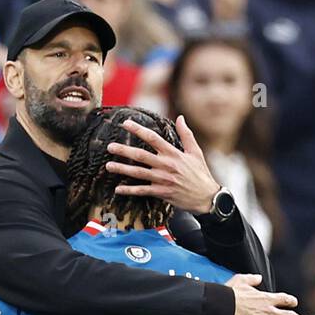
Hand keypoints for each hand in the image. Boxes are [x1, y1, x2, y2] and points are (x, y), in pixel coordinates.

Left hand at [105, 113, 219, 214]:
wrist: (206, 197)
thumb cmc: (200, 174)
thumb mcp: (195, 152)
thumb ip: (186, 134)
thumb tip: (180, 117)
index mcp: (173, 153)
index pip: (153, 138)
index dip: (138, 130)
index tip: (125, 124)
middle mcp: (166, 165)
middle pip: (141, 155)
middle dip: (124, 150)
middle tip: (110, 146)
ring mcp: (162, 180)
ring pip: (138, 173)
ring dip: (122, 169)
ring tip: (108, 165)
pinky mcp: (161, 193)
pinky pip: (142, 191)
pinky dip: (130, 191)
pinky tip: (118, 189)